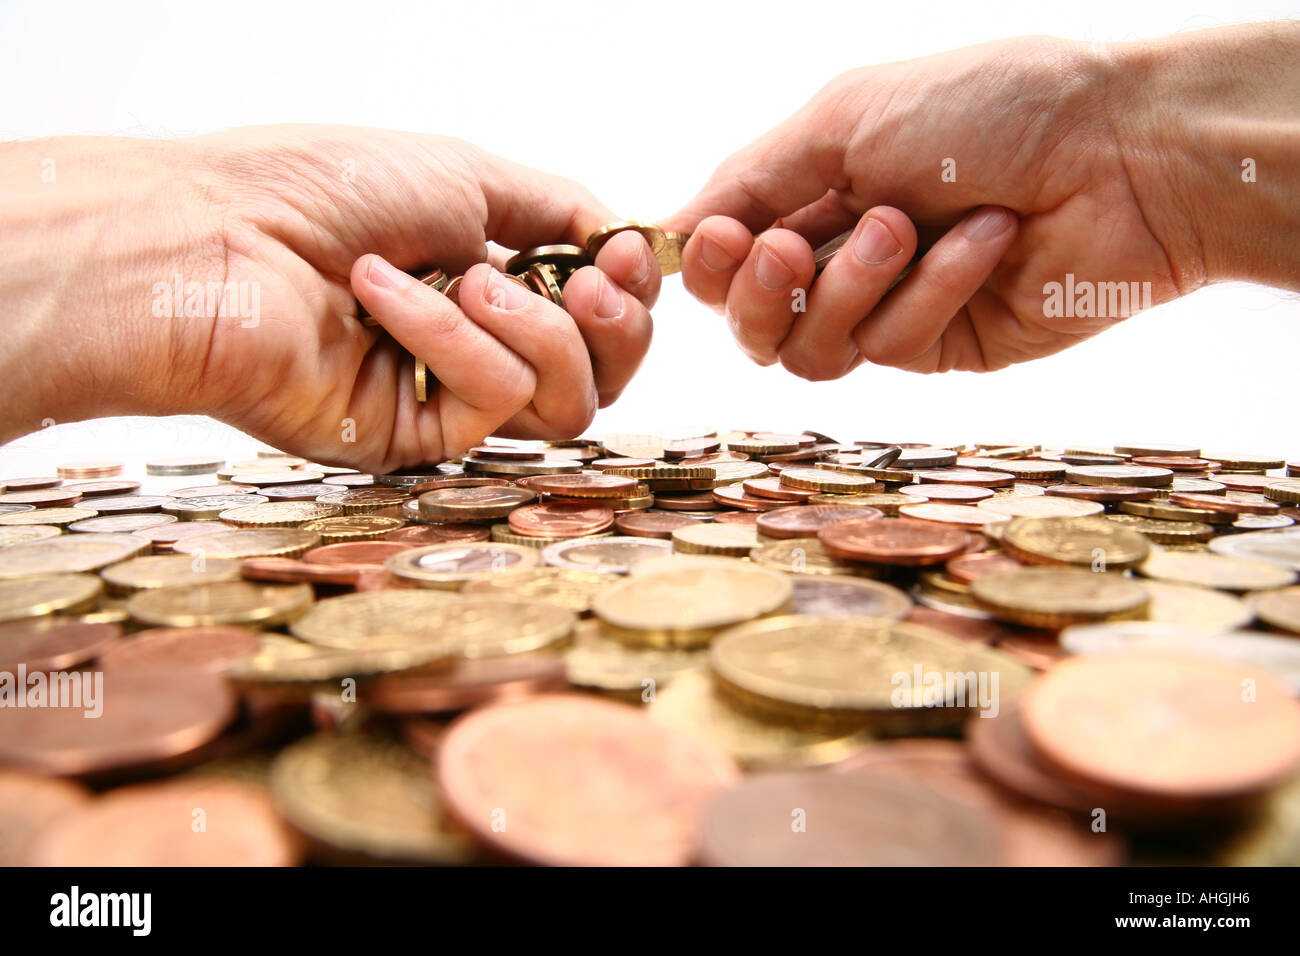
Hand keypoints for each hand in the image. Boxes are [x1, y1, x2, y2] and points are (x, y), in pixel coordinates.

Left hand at [0, 126, 657, 469]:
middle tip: (588, 284)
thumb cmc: (321, 190)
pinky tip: (388, 296)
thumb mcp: (466, 174)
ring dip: (534, 327)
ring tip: (465, 276)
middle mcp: (479, 345)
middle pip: (601, 375)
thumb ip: (561, 209)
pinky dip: (454, 339)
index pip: (602, 321)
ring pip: (565, 401)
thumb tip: (630, 241)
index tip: (623, 257)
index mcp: (495, 281)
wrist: (216, 236)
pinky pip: (492, 402)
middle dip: (612, 327)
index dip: (630, 296)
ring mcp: (447, 396)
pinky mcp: (415, 438)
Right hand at [666, 26, 1299, 379]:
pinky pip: (893, 347)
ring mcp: (892, 309)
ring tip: (906, 226)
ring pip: (812, 350)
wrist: (1125, 148)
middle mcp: (844, 256)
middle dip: (762, 290)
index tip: (716, 239)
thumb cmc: (990, 106)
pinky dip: (933, 289)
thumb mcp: (848, 118)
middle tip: (794, 250)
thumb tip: (664, 231)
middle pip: (753, 322)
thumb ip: (752, 179)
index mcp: (814, 192)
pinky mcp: (944, 348)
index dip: (706, 263)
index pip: (723, 258)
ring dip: (852, 286)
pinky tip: (986, 238)